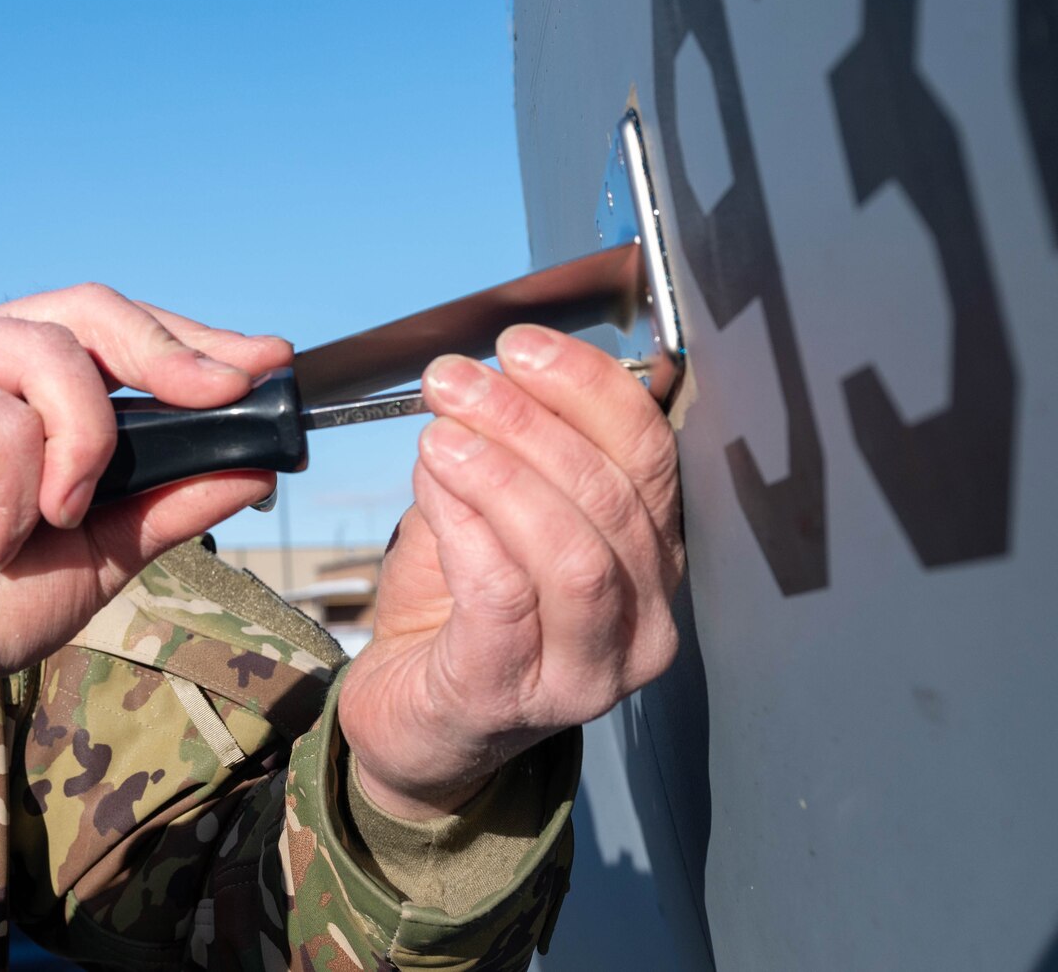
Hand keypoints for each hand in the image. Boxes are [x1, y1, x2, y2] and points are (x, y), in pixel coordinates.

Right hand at [0, 284, 292, 702]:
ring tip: (56, 518)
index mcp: (9, 369)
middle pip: (89, 308)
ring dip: (81, 450)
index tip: (268, 361)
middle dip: (169, 356)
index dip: (191, 337)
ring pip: (52, 355)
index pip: (113, 323)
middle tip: (221, 397)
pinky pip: (0, 419)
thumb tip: (256, 464)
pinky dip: (15, 491)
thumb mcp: (100, 549)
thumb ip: (168, 500)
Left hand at [337, 325, 683, 818]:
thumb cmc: (461, 611)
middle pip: (610, 498)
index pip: (650, 456)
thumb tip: (500, 364)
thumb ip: (517, 451)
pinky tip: (431, 485)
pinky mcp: (513, 696)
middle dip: (530, 422)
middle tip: (457, 379)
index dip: (589, 388)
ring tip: (441, 430)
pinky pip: (502, 596)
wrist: (416, 725)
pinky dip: (465, 526)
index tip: (521, 343)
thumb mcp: (499, 517)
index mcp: (653, 561)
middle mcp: (644, 623)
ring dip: (502, 473)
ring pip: (572, 552)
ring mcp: (586, 671)